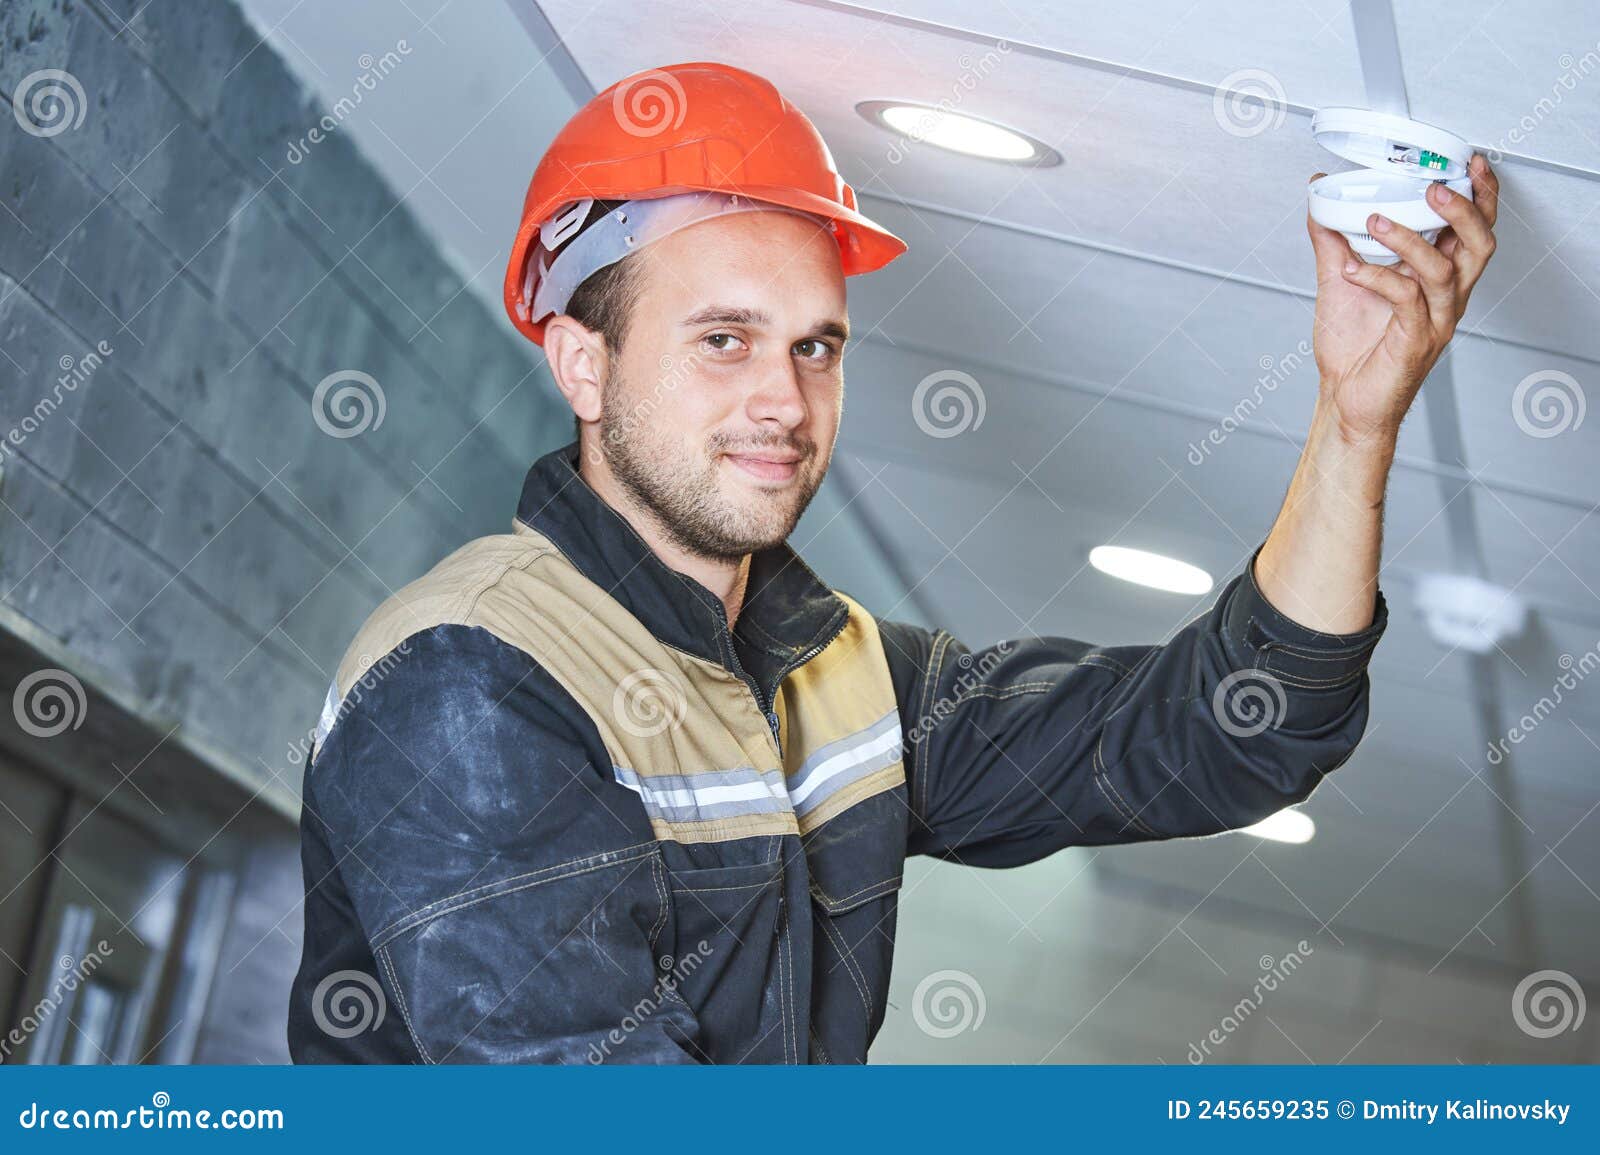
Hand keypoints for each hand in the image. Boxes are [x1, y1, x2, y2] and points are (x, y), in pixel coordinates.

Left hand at [1305, 154, 1499, 445]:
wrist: (1344, 400)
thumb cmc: (1353, 347)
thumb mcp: (1340, 279)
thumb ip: (1333, 239)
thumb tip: (1319, 198)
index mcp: (1440, 278)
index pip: (1475, 229)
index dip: (1482, 195)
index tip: (1470, 162)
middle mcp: (1447, 297)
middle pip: (1480, 244)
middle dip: (1463, 210)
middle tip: (1432, 187)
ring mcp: (1436, 320)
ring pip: (1444, 270)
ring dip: (1411, 239)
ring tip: (1377, 220)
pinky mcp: (1416, 341)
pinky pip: (1407, 300)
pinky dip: (1378, 278)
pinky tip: (1351, 270)